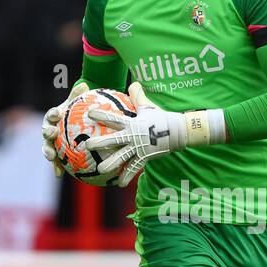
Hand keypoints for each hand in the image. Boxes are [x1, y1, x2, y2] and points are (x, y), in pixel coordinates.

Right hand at [40, 81, 87, 177]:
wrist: (74, 125)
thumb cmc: (77, 112)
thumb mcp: (79, 104)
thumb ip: (80, 96)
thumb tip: (85, 84)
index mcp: (53, 117)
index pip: (52, 114)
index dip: (53, 114)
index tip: (57, 114)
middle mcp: (49, 130)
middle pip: (46, 131)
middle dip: (47, 133)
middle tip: (51, 134)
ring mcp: (51, 143)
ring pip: (47, 148)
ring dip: (48, 152)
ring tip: (52, 157)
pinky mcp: (55, 155)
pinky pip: (55, 162)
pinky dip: (56, 168)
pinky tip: (60, 175)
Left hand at [83, 82, 223, 188]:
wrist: (178, 132)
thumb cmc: (161, 118)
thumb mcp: (149, 107)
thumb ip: (138, 96)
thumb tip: (133, 82)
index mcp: (132, 123)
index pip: (113, 118)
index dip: (101, 115)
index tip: (89, 113)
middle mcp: (133, 136)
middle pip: (114, 140)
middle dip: (100, 143)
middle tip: (87, 145)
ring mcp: (139, 148)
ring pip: (122, 157)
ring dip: (111, 164)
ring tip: (100, 170)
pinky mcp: (145, 158)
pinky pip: (134, 168)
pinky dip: (127, 176)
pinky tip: (119, 184)